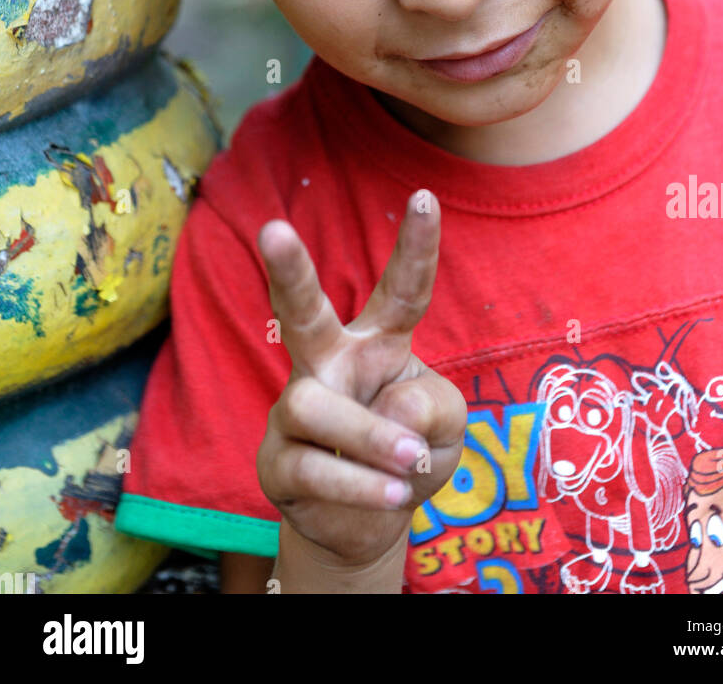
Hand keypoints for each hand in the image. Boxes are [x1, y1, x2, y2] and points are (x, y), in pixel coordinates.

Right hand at [256, 190, 466, 567]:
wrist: (368, 525)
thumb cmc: (411, 454)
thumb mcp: (449, 427)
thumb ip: (434, 406)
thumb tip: (386, 410)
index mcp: (379, 341)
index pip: (401, 289)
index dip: (416, 247)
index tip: (426, 197)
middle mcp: (330, 362)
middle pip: (302, 310)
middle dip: (287, 270)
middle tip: (272, 228)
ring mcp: (297, 408)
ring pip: (315, 405)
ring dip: (370, 438)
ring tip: (411, 463)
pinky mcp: (277, 460)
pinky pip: (312, 466)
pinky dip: (360, 485)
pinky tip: (393, 495)